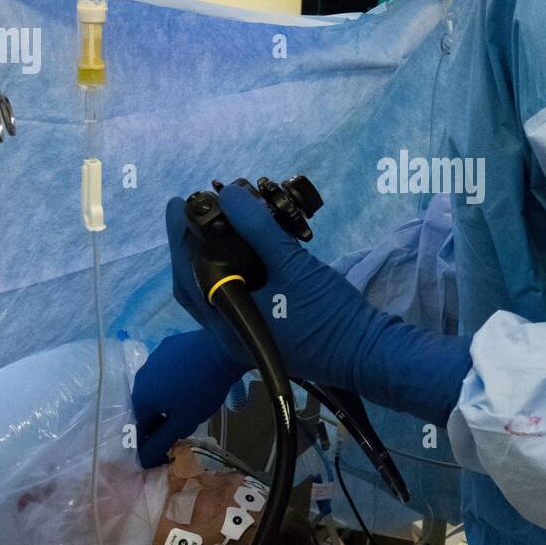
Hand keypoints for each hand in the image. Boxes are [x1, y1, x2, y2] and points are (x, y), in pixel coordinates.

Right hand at [132, 329, 246, 468]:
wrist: (222, 348)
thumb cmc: (203, 390)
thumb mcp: (184, 422)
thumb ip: (161, 442)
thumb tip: (142, 459)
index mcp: (141, 398)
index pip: (138, 429)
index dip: (151, 443)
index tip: (166, 450)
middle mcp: (140, 377)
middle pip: (145, 407)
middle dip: (159, 421)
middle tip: (179, 427)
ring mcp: (153, 359)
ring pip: (154, 387)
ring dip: (165, 400)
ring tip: (186, 403)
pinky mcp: (166, 346)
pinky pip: (164, 370)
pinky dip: (171, 380)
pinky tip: (189, 381)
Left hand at [165, 182, 471, 426]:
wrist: (368, 350)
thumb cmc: (329, 314)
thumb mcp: (293, 265)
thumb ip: (258, 228)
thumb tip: (229, 194)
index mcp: (226, 325)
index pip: (188, 275)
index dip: (179, 236)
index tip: (178, 202)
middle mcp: (228, 334)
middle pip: (195, 284)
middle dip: (190, 246)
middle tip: (190, 209)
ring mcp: (247, 334)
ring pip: (215, 289)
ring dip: (210, 256)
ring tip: (213, 221)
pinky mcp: (265, 328)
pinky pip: (235, 293)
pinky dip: (232, 268)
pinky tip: (242, 245)